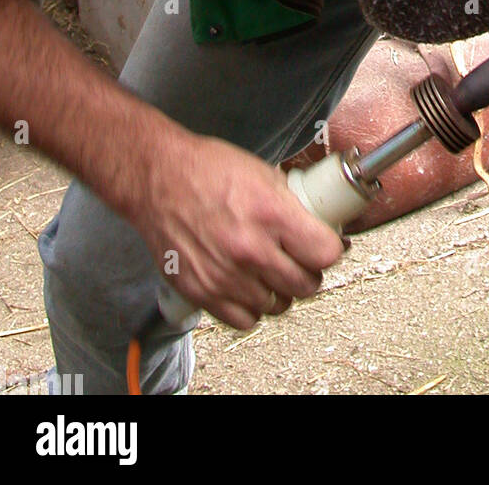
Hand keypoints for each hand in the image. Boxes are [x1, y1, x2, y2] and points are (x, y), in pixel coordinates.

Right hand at [137, 132, 345, 329]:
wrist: (157, 179)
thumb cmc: (206, 169)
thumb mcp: (262, 172)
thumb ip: (291, 204)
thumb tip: (317, 223)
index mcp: (271, 213)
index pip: (325, 253)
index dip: (331, 250)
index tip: (327, 246)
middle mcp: (250, 250)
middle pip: (305, 284)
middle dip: (309, 272)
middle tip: (302, 260)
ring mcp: (225, 276)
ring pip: (277, 305)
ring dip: (280, 291)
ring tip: (273, 273)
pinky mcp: (202, 293)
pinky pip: (244, 320)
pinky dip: (252, 308)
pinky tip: (249, 287)